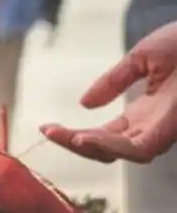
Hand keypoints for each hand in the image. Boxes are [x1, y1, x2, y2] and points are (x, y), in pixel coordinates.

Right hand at [40, 21, 176, 163]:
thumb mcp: (141, 58)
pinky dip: (112, 146)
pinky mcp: (171, 128)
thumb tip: (84, 104)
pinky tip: (87, 136)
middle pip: (107, 150)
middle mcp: (152, 127)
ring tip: (66, 136)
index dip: (74, 134)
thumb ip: (113, 81)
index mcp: (144, 114)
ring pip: (122, 154)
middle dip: (74, 144)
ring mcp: (164, 129)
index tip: (47, 126)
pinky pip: (141, 149)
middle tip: (48, 131)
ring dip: (90, 148)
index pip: (103, 134)